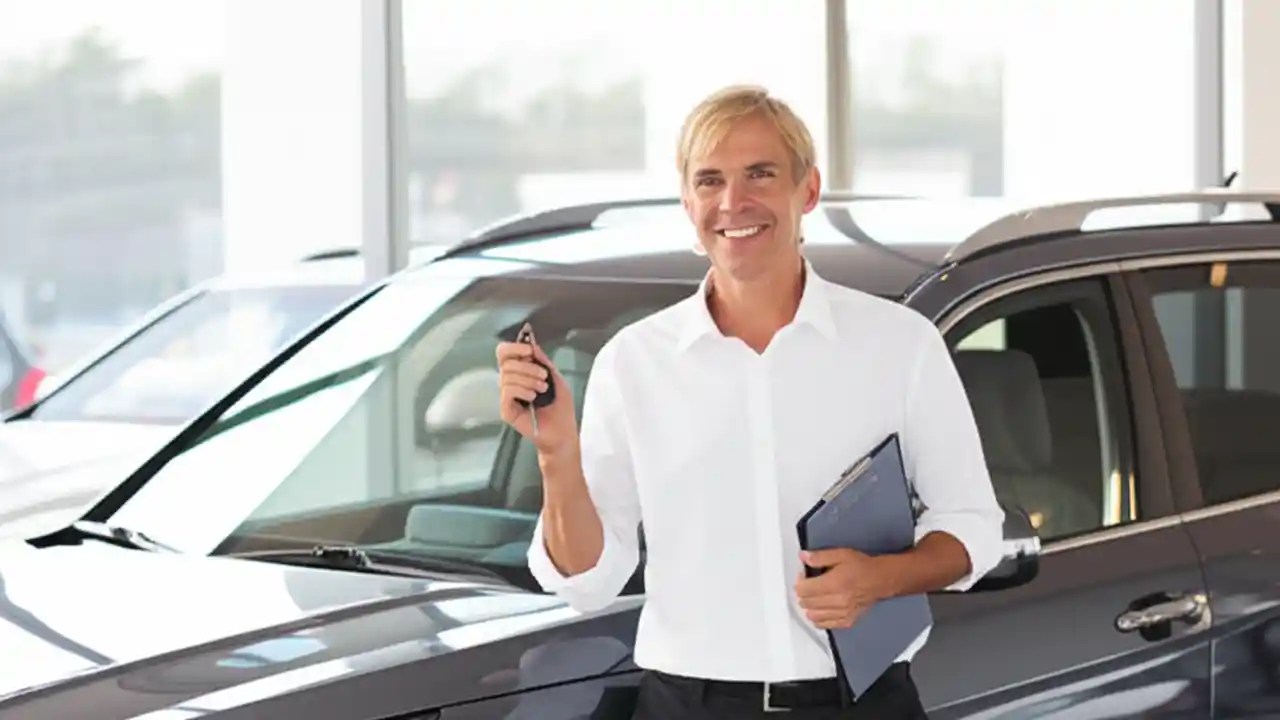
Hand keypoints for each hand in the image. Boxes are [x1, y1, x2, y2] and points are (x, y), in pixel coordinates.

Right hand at [495, 338, 576, 453]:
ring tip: (543, 389)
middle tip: (543, 377)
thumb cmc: (560, 407)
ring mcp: (507, 397)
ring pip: (507, 376)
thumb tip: (532, 345)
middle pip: (506, 362)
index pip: (504, 353)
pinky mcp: (506, 410)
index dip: (514, 348)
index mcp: (520, 373)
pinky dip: (522, 390)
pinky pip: (507, 391)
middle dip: (527, 366)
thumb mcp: (556, 379)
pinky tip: (533, 397)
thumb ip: (543, 362)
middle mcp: (510, 383)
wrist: (562, 432)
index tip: (529, 351)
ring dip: (528, 379)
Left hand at [795, 549, 888, 629]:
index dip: (799, 581)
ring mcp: (842, 613)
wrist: (880, 579)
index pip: (804, 589)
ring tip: (815, 596)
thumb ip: (820, 556)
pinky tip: (820, 609)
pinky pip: (824, 625)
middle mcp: (838, 601)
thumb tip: (803, 557)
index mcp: (835, 583)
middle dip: (804, 593)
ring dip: (809, 606)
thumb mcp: (840, 554)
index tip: (804, 575)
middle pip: (806, 603)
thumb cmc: (861, 566)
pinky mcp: (847, 621)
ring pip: (813, 615)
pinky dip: (818, 618)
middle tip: (809, 584)